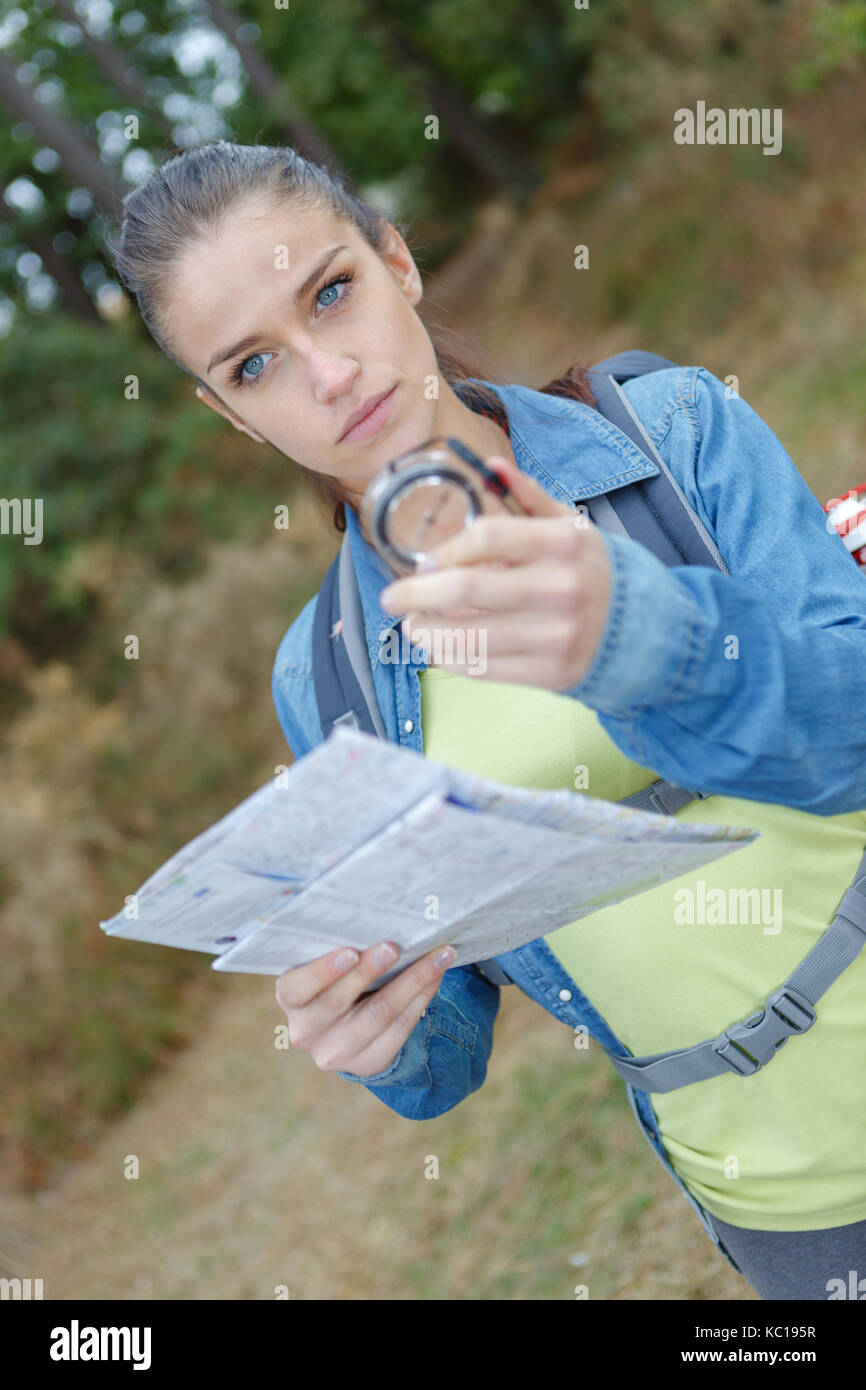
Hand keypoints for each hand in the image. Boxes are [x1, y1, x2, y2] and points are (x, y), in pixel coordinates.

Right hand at [275, 939, 455, 1077]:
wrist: (345, 1029)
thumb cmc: (336, 980)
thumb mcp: (327, 968)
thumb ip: (341, 951)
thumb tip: (382, 918)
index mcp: (290, 999)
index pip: (297, 988)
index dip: (323, 971)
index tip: (350, 951)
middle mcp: (306, 1031)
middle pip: (339, 1001)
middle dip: (370, 970)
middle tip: (394, 946)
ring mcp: (335, 1053)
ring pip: (379, 1015)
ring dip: (411, 982)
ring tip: (436, 957)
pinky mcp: (367, 1063)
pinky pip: (399, 1029)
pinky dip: (421, 998)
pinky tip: (435, 976)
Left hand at [379, 455, 611, 691]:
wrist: (646, 632)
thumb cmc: (595, 573)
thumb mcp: (573, 529)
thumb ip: (530, 498)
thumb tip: (491, 466)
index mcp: (563, 544)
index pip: (487, 536)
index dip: (446, 549)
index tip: (425, 562)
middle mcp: (561, 588)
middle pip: (465, 588)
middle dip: (415, 594)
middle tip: (391, 598)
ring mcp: (556, 635)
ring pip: (467, 635)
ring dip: (427, 632)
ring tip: (413, 626)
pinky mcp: (552, 673)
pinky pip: (484, 668)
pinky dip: (452, 659)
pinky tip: (440, 649)